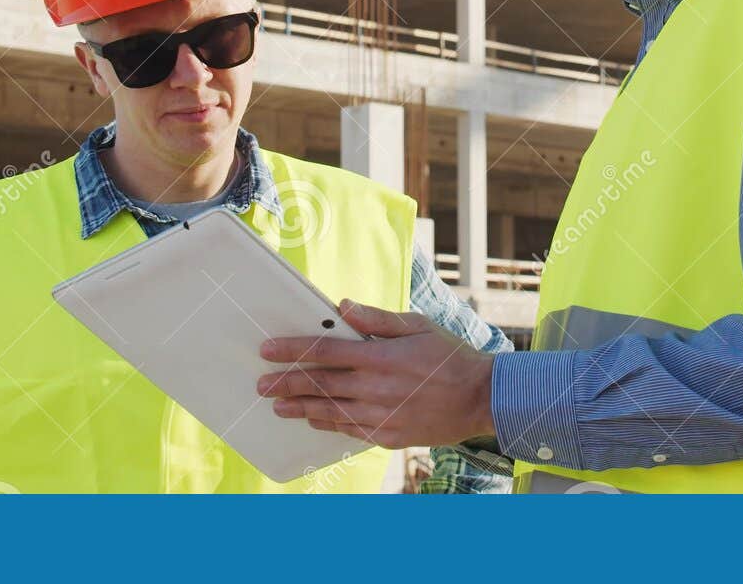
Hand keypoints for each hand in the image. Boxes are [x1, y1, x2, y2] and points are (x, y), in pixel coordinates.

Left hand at [257, 300, 496, 448]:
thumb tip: (342, 306)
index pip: (325, 352)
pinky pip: (350, 430)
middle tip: (261, 384)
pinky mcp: (388, 435)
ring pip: (330, 411)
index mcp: (380, 357)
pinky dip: (328, 423)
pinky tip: (313, 419)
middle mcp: (375, 388)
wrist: (481, 399)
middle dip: (286, 383)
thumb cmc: (451, 357)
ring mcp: (381, 416)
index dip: (292, 350)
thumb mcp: (418, 326)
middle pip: (320, 384)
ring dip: (300, 408)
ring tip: (277, 406)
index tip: (267, 350)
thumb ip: (377, 319)